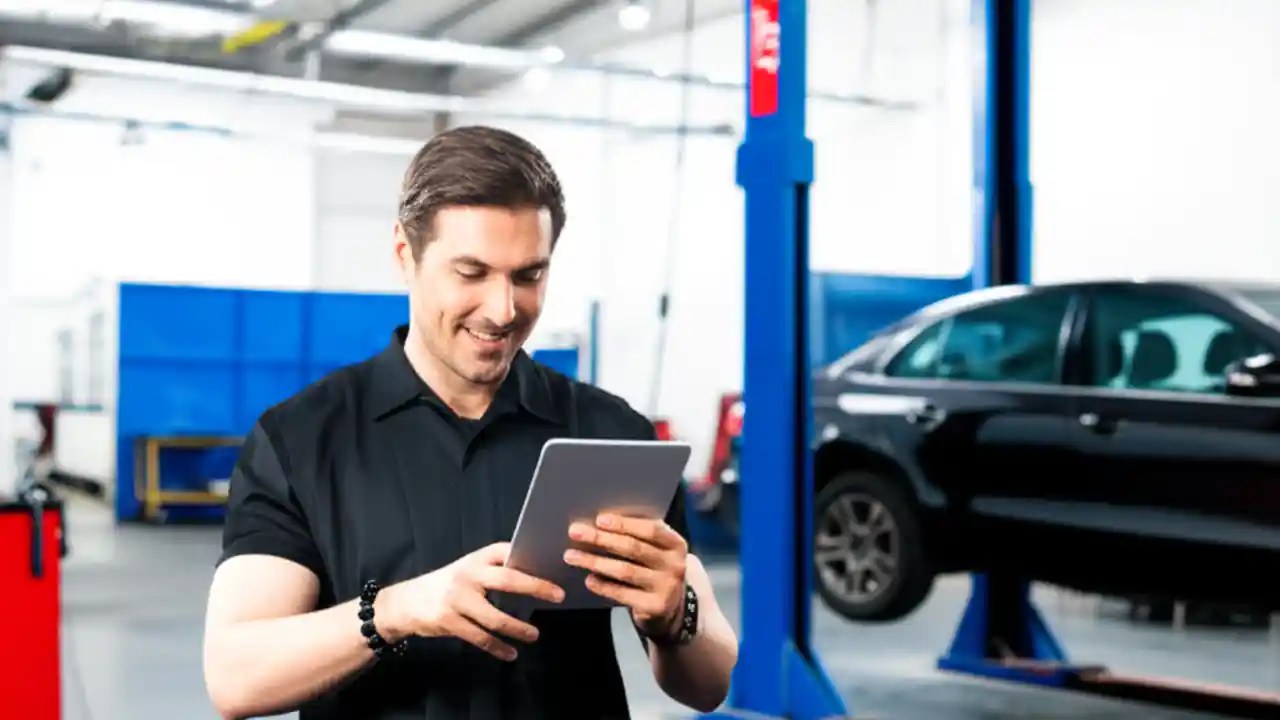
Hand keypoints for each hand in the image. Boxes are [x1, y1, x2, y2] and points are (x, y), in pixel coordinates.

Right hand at [378, 542, 564, 661]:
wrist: (405, 603)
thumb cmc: (446, 585)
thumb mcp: (467, 569)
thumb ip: (493, 571)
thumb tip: (533, 576)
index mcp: (475, 559)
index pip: (506, 551)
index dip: (529, 556)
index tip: (553, 561)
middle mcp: (467, 575)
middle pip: (507, 580)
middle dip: (536, 587)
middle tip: (558, 595)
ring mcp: (457, 599)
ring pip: (495, 617)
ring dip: (518, 628)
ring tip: (535, 634)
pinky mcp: (449, 621)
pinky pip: (480, 638)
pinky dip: (497, 648)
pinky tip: (510, 653)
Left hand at [564, 514, 687, 639]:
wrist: (672, 609)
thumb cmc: (655, 570)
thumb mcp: (657, 551)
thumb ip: (639, 537)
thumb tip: (600, 522)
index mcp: (676, 544)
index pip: (651, 529)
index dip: (624, 524)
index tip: (599, 520)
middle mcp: (674, 565)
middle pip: (634, 548)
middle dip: (601, 538)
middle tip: (575, 532)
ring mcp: (666, 588)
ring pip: (625, 571)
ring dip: (595, 561)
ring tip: (572, 556)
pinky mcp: (654, 607)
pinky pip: (622, 594)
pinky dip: (603, 586)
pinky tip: (588, 579)